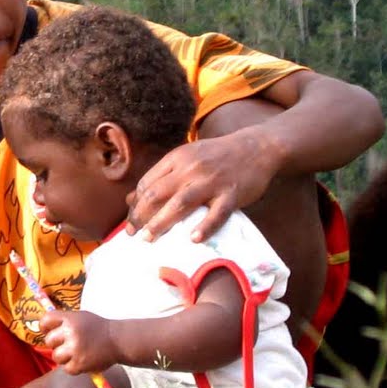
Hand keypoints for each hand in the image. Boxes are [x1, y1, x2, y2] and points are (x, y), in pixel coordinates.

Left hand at [40, 307, 118, 374]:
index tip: (49, 331)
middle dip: (56, 344)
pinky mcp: (79, 363)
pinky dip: (73, 367)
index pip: (45, 320)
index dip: (45, 327)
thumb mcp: (81, 317)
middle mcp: (71, 332)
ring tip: (76, 353)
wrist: (118, 340)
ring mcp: (75, 348)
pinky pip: (67, 368)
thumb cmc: (98, 328)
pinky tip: (82, 361)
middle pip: (49, 341)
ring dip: (64, 357)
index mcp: (70, 318)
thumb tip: (43, 327)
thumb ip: (64, 321)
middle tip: (68, 344)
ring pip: (56, 356)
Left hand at [126, 127, 277, 241]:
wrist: (256, 147)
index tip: (130, 221)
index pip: (147, 183)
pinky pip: (217, 213)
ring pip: (181, 203)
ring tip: (149, 238)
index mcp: (177, 158)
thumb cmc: (217, 156)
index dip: (135, 204)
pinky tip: (194, 240)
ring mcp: (212, 181)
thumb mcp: (186, 158)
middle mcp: (191, 168)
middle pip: (158, 194)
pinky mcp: (232, 194)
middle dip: (141, 216)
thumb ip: (161, 176)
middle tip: (132, 234)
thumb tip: (131, 199)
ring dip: (161, 222)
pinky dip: (205, 227)